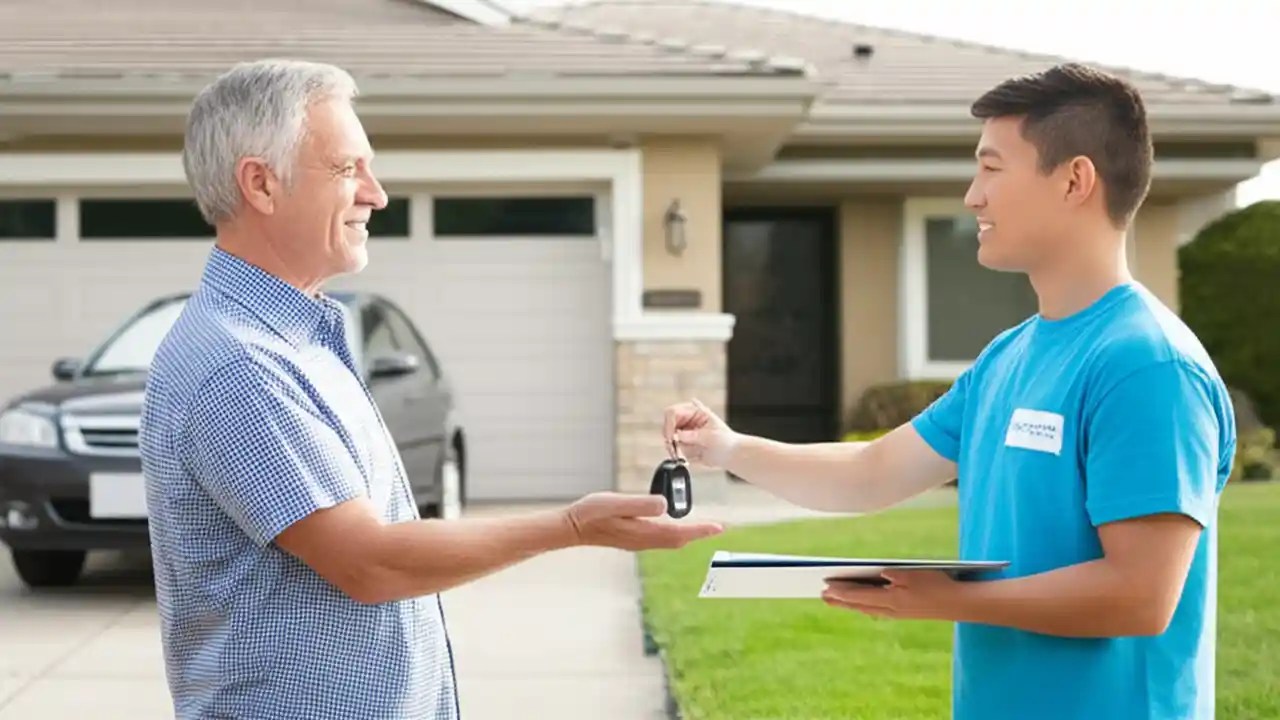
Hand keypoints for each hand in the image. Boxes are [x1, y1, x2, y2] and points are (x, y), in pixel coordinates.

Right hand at [564, 492, 722, 550]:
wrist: (572, 528)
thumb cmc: (591, 513)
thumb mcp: (615, 503)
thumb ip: (640, 504)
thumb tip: (665, 505)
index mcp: (643, 532)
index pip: (679, 532)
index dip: (700, 530)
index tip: (718, 528)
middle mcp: (643, 540)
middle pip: (678, 540)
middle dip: (698, 534)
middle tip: (717, 528)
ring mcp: (637, 542)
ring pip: (670, 541)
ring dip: (687, 535)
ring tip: (701, 528)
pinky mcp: (632, 539)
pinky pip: (660, 539)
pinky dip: (673, 533)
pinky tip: (672, 526)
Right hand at [662, 398, 741, 467]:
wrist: (730, 455)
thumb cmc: (726, 441)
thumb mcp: (711, 436)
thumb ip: (693, 435)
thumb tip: (678, 435)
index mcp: (694, 411)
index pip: (673, 412)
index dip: (669, 424)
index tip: (671, 437)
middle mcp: (686, 419)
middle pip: (667, 424)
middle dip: (669, 437)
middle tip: (674, 448)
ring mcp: (683, 432)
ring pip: (668, 438)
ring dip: (672, 447)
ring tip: (682, 455)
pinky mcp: (682, 443)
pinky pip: (672, 448)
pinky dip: (676, 454)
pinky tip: (684, 457)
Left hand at [820, 570, 965, 620]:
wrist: (957, 604)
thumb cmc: (937, 585)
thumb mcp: (914, 574)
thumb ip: (895, 575)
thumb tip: (881, 574)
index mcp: (891, 599)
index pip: (859, 596)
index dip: (841, 592)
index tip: (825, 587)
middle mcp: (890, 609)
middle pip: (858, 605)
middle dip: (840, 600)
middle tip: (822, 596)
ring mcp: (896, 613)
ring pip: (866, 609)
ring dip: (849, 604)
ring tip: (835, 600)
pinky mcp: (903, 613)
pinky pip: (876, 610)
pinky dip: (863, 606)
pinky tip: (860, 604)